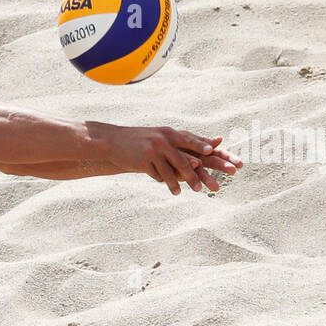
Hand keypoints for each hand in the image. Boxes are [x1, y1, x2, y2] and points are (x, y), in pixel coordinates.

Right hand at [101, 124, 243, 194]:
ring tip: (180, 193)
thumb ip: (175, 141)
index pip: (189, 140)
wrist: (112, 141)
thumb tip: (196, 152)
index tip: (213, 151)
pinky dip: (161, 181)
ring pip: (169, 172)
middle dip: (192, 175)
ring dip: (176, 184)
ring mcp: (152, 151)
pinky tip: (166, 188)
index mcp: (168, 133)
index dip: (201, 145)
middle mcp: (162, 141)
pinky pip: (156, 175)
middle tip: (200, 188)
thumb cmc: (138, 140)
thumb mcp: (157, 136)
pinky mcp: (142, 162)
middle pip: (182, 160)